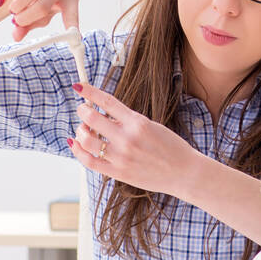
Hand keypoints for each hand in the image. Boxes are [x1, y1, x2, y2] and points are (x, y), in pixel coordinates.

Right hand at [0, 0, 79, 40]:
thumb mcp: (37, 17)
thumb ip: (27, 27)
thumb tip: (16, 36)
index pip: (72, 14)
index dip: (71, 26)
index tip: (73, 38)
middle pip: (43, 6)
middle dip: (26, 17)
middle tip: (17, 21)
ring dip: (17, 6)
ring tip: (13, 10)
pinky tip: (1, 1)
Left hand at [66, 82, 199, 196]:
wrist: (184, 172)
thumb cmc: (171, 147)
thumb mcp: (152, 126)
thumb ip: (129, 121)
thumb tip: (104, 115)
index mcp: (138, 122)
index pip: (107, 101)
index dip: (89, 92)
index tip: (79, 86)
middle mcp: (127, 138)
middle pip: (92, 119)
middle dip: (83, 111)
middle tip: (83, 109)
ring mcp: (121, 157)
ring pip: (87, 140)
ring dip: (80, 131)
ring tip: (83, 130)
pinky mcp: (118, 173)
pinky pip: (90, 161)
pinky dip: (78, 151)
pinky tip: (75, 144)